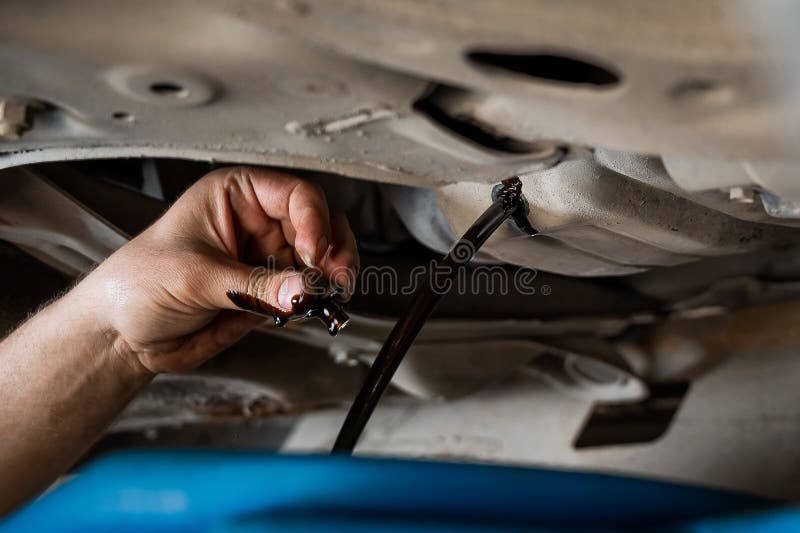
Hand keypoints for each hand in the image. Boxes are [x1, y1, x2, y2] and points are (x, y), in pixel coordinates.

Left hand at [75, 166, 358, 373]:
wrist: (122, 333)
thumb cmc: (139, 284)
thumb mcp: (195, 277)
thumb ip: (253, 286)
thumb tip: (303, 288)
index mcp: (235, 195)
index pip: (295, 195)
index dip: (314, 221)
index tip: (314, 254)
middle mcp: (257, 222)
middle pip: (319, 225)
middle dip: (333, 251)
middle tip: (336, 279)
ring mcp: (267, 258)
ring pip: (322, 260)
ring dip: (334, 277)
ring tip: (332, 295)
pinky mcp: (272, 292)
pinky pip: (309, 291)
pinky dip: (320, 300)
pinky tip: (315, 308)